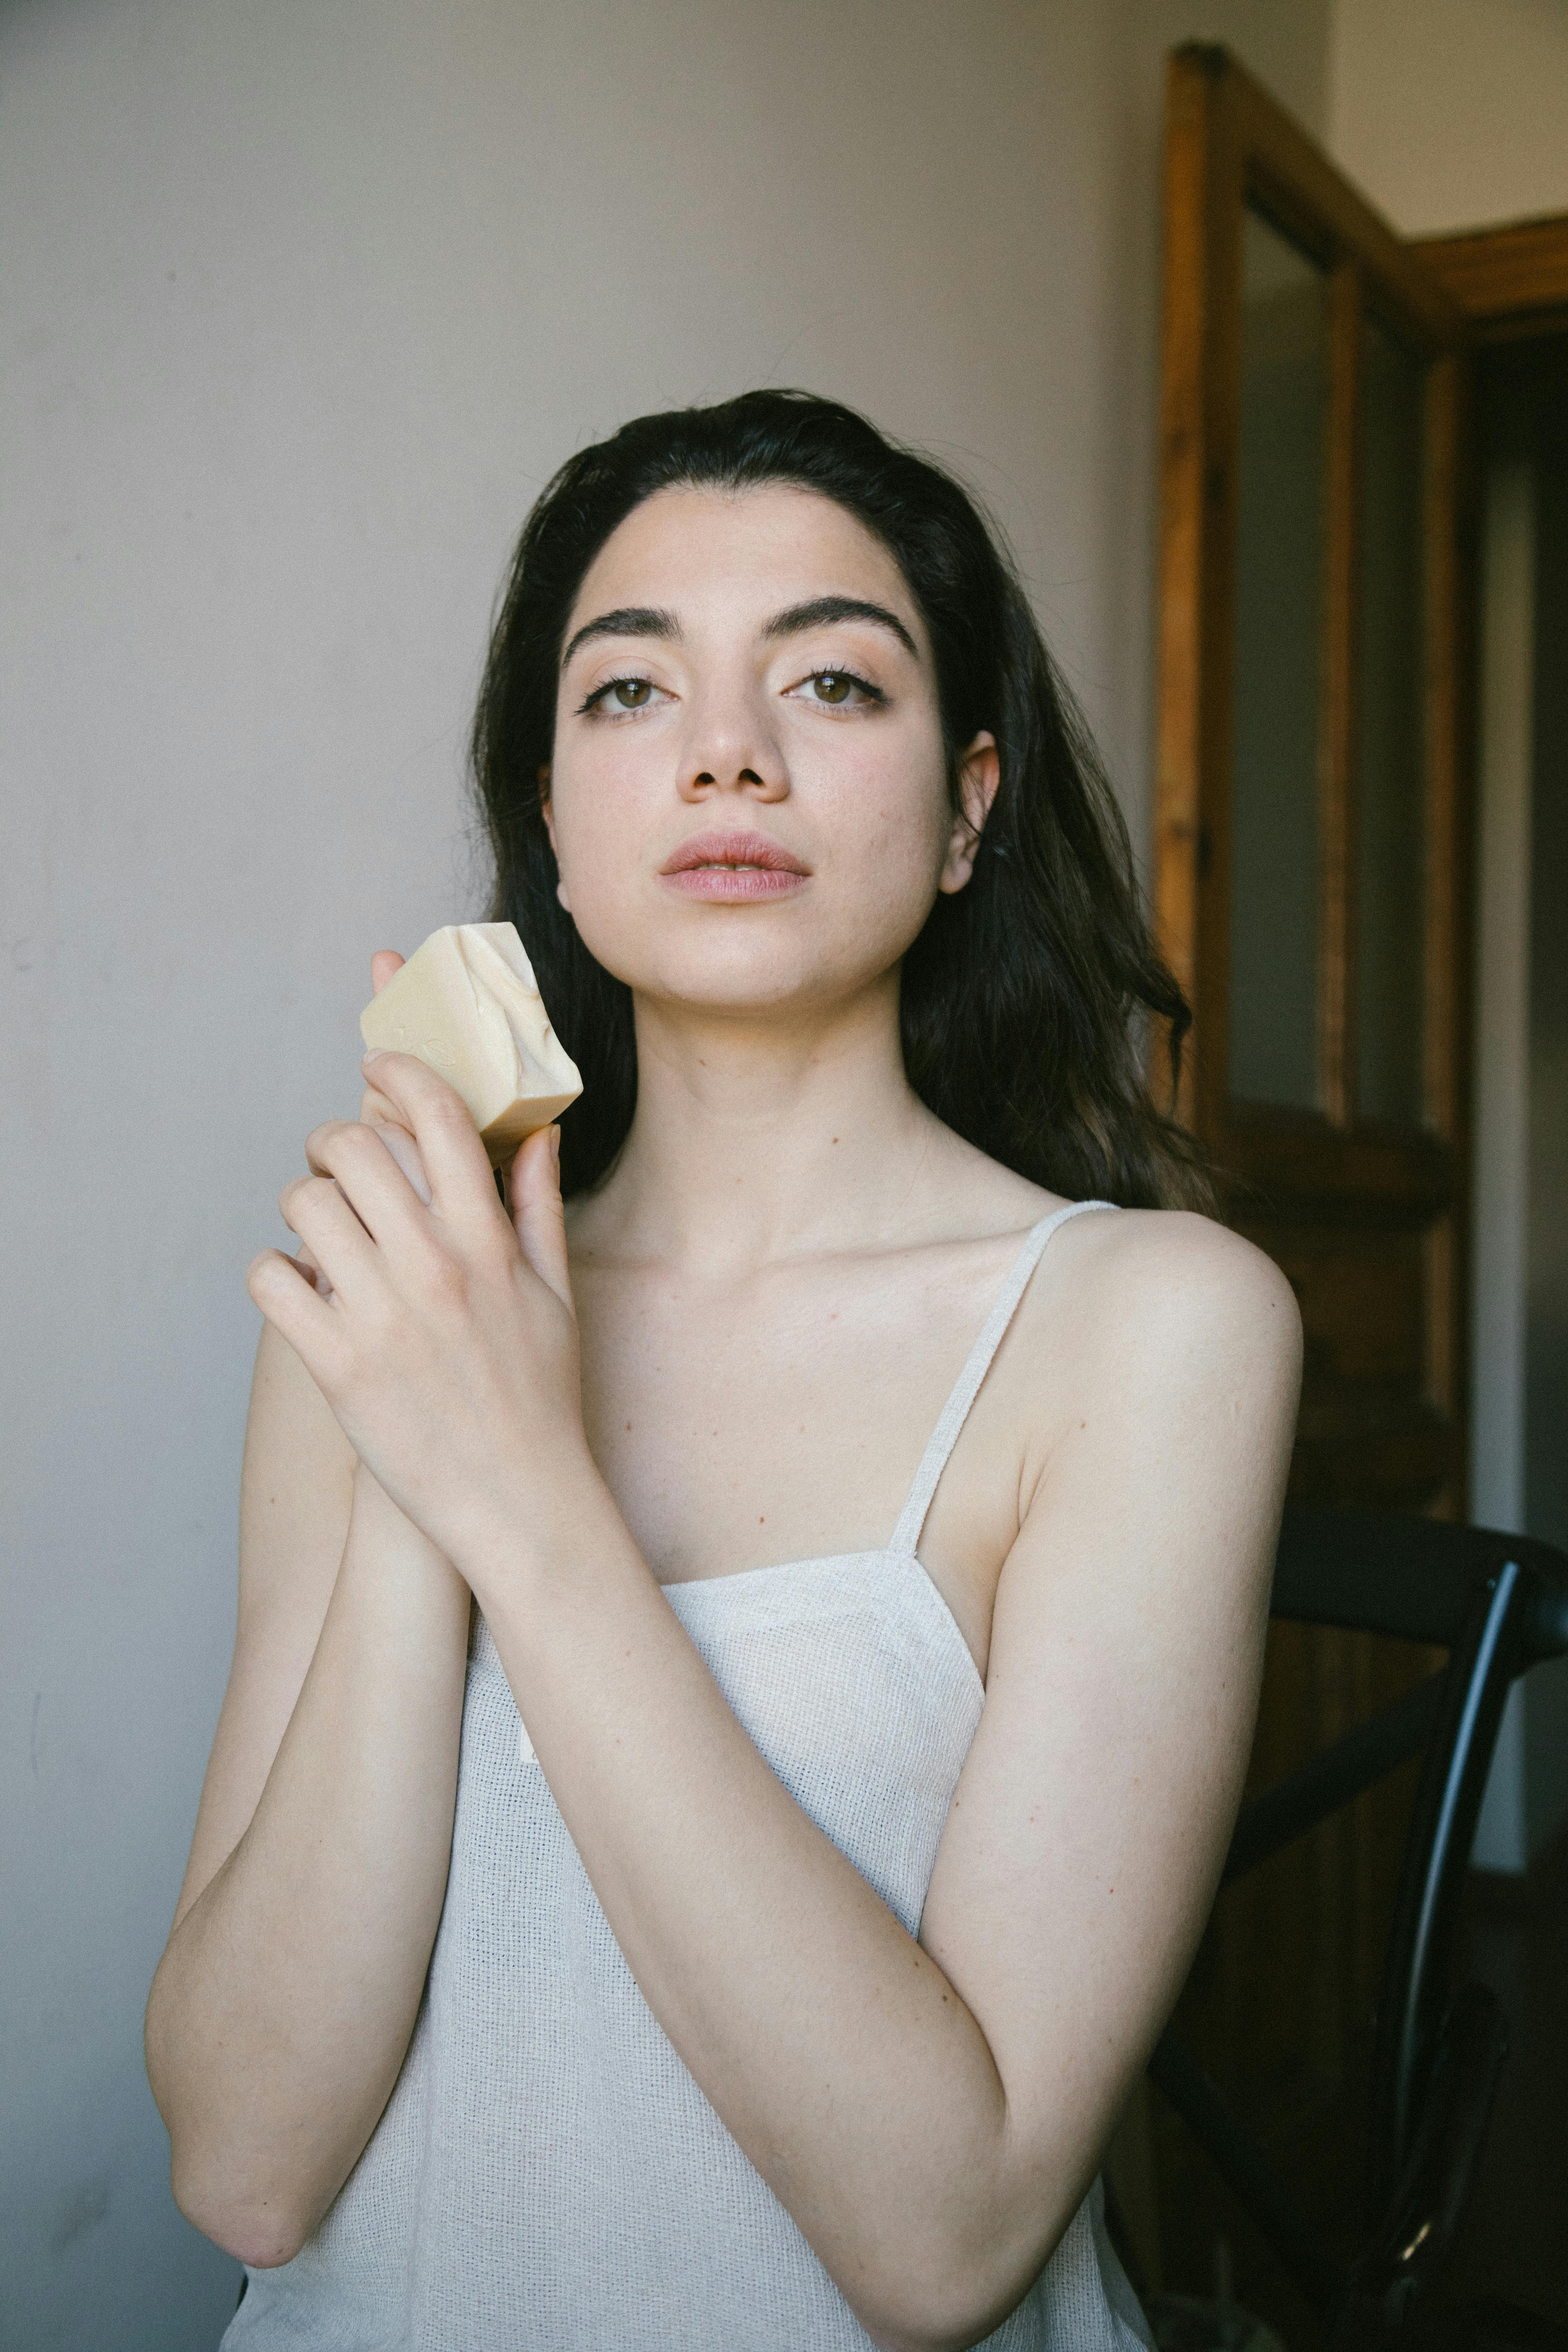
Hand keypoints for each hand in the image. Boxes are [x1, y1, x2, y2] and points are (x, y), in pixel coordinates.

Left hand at [247, 1040, 583, 1568]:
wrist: (519, 1502)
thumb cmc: (541, 1399)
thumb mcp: (558, 1296)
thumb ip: (538, 1208)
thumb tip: (538, 1134)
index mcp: (489, 1244)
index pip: (439, 1119)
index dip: (400, 1072)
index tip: (378, 1068)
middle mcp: (434, 1269)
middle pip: (352, 1148)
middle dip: (331, 1144)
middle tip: (332, 1167)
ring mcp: (381, 1317)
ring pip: (302, 1207)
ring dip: (300, 1209)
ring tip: (316, 1235)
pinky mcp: (336, 1366)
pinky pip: (271, 1282)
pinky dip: (273, 1276)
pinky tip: (297, 1290)